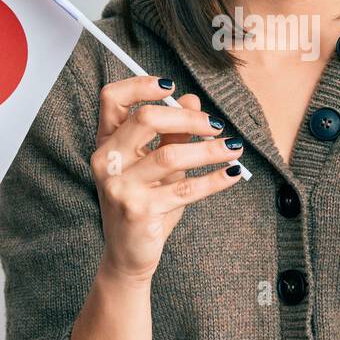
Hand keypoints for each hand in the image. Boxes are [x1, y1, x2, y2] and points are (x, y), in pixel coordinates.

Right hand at [91, 76, 243, 284]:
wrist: (128, 255)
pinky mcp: (138, 210)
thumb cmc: (142, 204)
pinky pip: (185, 188)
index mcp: (106, 143)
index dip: (140, 85)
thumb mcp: (157, 165)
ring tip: (233, 148)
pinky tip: (232, 173)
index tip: (172, 85)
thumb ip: (172, 133)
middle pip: (145, 118)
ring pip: (170, 155)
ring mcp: (119, 187)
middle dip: (188, 118)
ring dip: (209, 150)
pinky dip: (214, 179)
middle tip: (215, 125)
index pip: (112, 99)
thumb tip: (192, 100)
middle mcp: (107, 161)